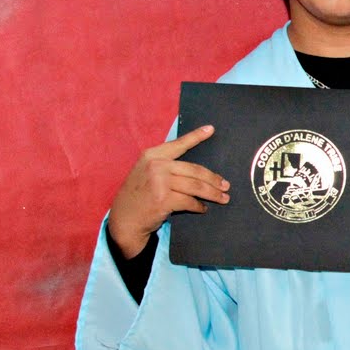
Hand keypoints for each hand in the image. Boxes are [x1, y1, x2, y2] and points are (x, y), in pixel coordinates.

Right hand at [106, 125, 228, 258]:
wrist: (124, 219)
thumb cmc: (138, 195)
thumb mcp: (146, 172)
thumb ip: (165, 165)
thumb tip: (196, 169)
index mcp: (152, 155)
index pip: (179, 144)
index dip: (196, 136)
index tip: (211, 129)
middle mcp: (156, 166)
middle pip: (195, 170)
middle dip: (214, 179)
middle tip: (225, 186)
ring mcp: (159, 182)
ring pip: (196, 186)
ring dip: (213, 194)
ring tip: (223, 198)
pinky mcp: (163, 200)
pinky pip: (190, 201)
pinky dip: (199, 206)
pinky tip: (202, 208)